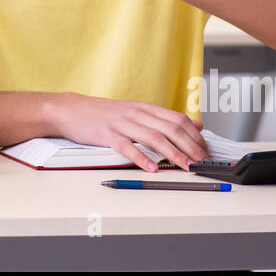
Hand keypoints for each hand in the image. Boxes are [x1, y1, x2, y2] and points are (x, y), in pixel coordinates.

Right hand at [51, 92, 206, 171]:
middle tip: (201, 161)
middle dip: (189, 146)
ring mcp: (121, 123)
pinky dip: (141, 158)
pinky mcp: (106, 134)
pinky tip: (151, 168)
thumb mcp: (136, 111)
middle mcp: (136, 114)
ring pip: (153, 137)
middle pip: (169, 128)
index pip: (177, 119)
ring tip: (185, 166)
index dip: (194, 135)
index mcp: (145, 108)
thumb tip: (195, 124)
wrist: (70, 109)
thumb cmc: (104, 114)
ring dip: (172, 153)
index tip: (205, 150)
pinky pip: (126, 147)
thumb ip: (164, 118)